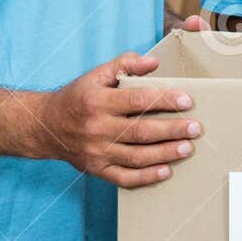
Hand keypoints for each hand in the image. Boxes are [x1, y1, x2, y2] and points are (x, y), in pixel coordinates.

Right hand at [39, 52, 199, 187]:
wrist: (46, 126)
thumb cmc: (77, 97)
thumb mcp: (96, 75)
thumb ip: (124, 64)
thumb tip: (152, 63)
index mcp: (98, 102)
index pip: (136, 100)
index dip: (163, 100)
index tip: (186, 101)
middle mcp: (97, 128)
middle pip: (141, 131)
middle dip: (172, 130)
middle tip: (195, 128)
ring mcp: (97, 152)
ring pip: (136, 156)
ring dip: (164, 153)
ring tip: (186, 148)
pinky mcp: (96, 169)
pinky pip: (124, 178)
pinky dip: (146, 177)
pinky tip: (165, 171)